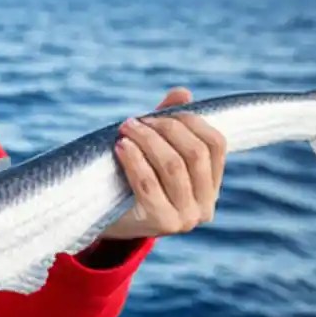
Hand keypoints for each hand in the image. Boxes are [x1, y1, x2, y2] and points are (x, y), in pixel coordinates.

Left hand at [102, 87, 226, 239]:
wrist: (99, 220)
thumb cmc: (128, 181)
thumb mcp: (151, 152)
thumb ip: (169, 123)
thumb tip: (182, 92)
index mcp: (211, 187)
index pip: (216, 144)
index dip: (190, 122)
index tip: (161, 114)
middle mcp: (205, 206)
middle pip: (195, 153)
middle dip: (165, 129)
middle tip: (135, 121)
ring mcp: (185, 218)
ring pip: (173, 166)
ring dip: (148, 141)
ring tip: (125, 130)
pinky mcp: (160, 223)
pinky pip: (148, 183)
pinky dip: (134, 160)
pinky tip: (121, 147)